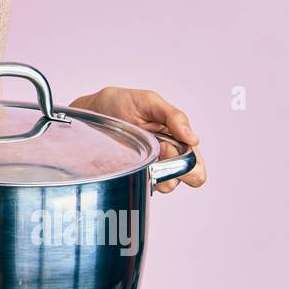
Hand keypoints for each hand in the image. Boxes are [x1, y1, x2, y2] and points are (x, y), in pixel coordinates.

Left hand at [69, 87, 206, 193]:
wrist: (92, 110)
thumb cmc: (122, 103)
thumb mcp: (149, 102)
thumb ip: (173, 116)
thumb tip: (194, 139)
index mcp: (177, 139)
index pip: (196, 165)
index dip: (189, 163)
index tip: (169, 149)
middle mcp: (167, 157)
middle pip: (186, 179)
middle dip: (177, 171)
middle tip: (157, 154)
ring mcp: (150, 167)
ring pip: (166, 186)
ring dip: (157, 176)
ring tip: (140, 157)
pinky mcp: (133, 174)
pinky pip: (143, 186)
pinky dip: (139, 179)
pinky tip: (129, 164)